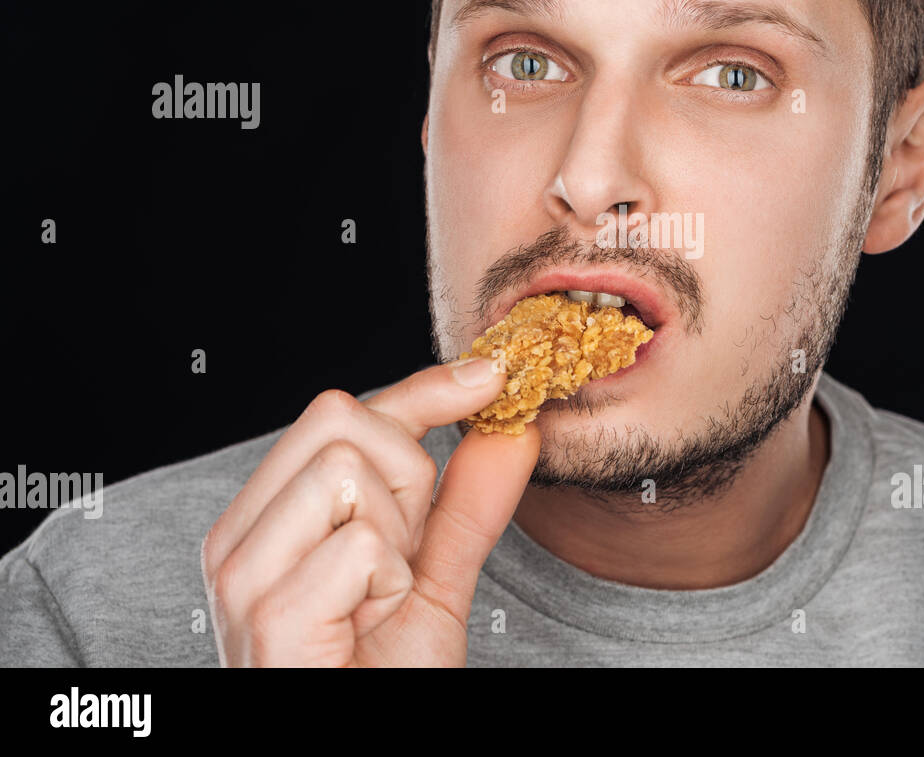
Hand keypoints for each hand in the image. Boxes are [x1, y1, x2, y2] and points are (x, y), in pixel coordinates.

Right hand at [200, 359, 538, 665]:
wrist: (361, 751)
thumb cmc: (379, 680)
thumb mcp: (430, 580)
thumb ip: (465, 504)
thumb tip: (511, 425)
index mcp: (264, 521)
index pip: (339, 413)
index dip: (422, 388)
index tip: (489, 377)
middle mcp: (237, 540)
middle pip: (342, 420)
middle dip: (405, 476)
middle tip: (400, 555)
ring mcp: (244, 580)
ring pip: (348, 471)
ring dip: (395, 536)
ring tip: (377, 598)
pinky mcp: (268, 620)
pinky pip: (360, 546)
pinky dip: (388, 584)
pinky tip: (366, 627)